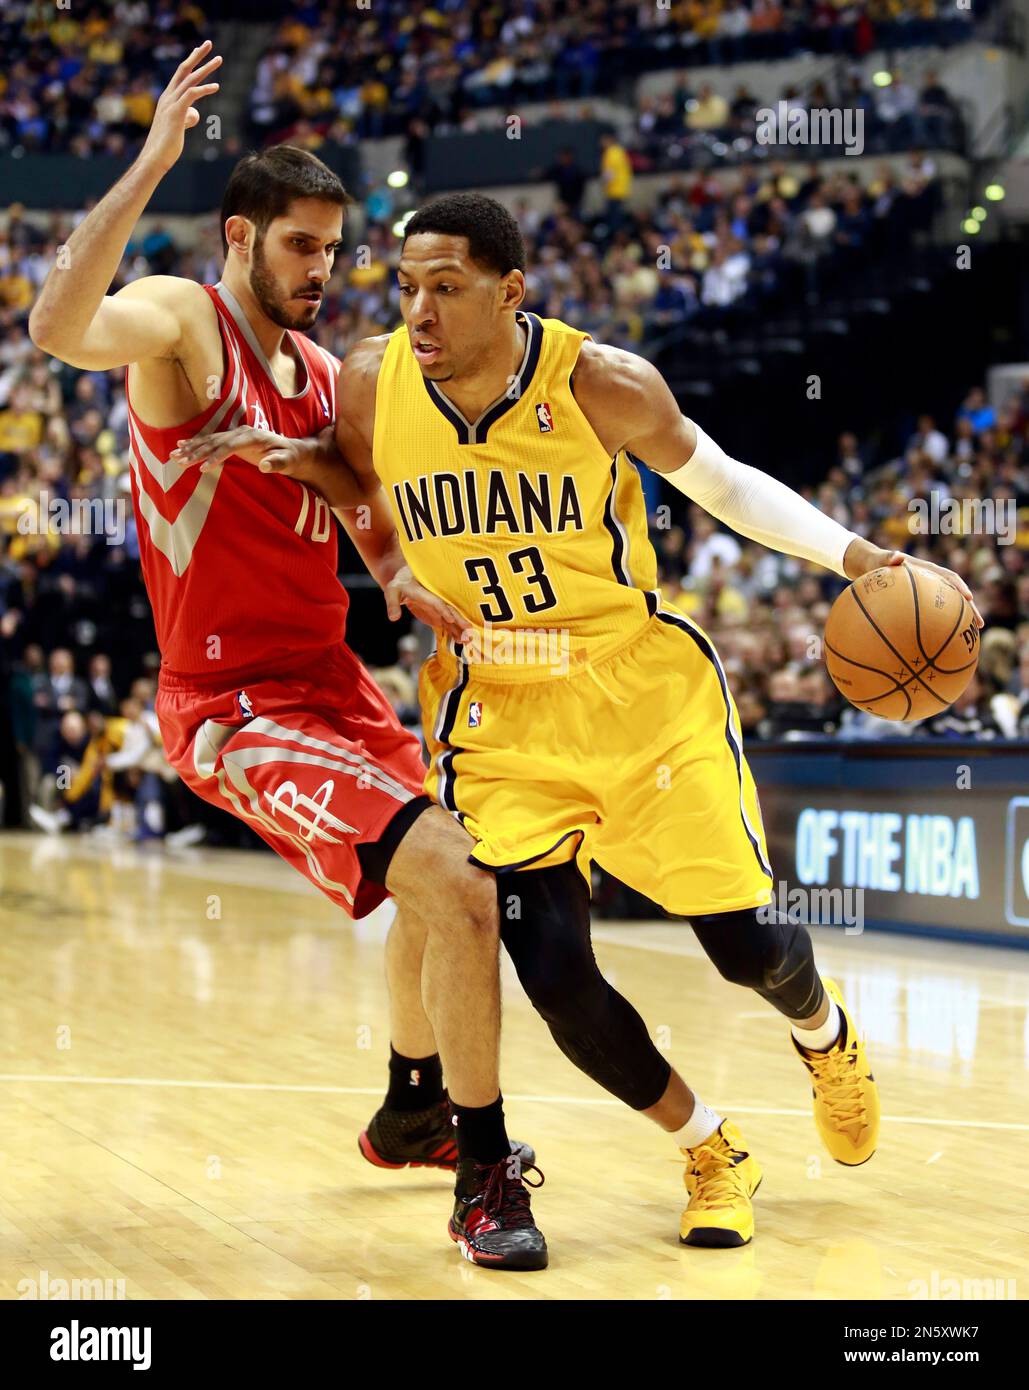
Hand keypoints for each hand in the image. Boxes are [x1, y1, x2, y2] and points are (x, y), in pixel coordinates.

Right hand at [140, 41, 221, 174]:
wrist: (155, 158)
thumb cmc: (167, 146)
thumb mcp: (179, 128)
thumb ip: (187, 117)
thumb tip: (195, 114)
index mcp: (167, 99)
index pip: (180, 75)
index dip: (191, 62)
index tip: (200, 51)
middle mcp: (168, 97)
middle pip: (184, 70)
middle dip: (197, 55)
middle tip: (209, 43)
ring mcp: (171, 103)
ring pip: (190, 79)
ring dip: (206, 68)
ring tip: (219, 59)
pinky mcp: (176, 113)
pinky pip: (191, 94)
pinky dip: (204, 89)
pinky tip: (217, 86)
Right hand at [170, 427, 306, 477]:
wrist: (293, 450)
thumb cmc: (291, 457)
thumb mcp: (289, 461)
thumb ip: (278, 463)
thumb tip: (266, 466)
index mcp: (253, 436)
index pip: (230, 446)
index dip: (216, 456)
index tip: (203, 468)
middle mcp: (241, 432)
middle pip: (215, 441)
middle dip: (196, 452)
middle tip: (179, 461)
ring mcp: (236, 434)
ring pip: (210, 440)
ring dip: (191, 448)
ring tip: (174, 454)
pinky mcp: (232, 438)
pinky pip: (211, 441)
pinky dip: (196, 443)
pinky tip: (182, 445)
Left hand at [384, 566, 471, 643]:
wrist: (407, 581)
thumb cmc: (400, 585)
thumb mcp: (392, 592)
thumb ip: (392, 604)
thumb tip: (393, 618)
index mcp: (424, 592)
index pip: (436, 601)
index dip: (443, 610)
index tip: (450, 619)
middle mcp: (435, 600)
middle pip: (449, 609)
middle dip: (459, 620)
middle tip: (468, 630)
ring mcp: (438, 609)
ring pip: (451, 618)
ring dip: (459, 628)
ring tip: (468, 640)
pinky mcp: (438, 615)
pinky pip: (447, 624)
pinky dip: (454, 631)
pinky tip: (460, 641)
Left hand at [842, 539, 983, 627]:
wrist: (869, 566)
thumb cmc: (875, 563)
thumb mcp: (880, 559)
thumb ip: (889, 558)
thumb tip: (897, 557)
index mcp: (926, 571)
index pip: (948, 578)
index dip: (960, 587)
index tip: (969, 598)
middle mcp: (931, 583)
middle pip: (955, 597)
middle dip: (969, 610)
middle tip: (979, 625)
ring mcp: (927, 594)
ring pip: (947, 609)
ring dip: (959, 621)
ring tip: (969, 638)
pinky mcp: (919, 604)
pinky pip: (932, 617)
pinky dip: (938, 628)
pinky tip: (938, 644)